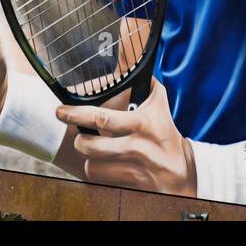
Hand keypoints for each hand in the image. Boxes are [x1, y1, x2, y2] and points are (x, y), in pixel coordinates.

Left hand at [56, 78, 195, 195]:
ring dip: (89, 158)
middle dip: (80, 140)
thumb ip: (144, 82)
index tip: (60, 111)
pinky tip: (104, 165)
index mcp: (142, 123)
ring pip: (92, 166)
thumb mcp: (159, 103)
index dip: (77, 114)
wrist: (184, 170)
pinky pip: (101, 180)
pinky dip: (99, 173)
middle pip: (91, 146)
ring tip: (94, 151)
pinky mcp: (131, 186)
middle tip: (80, 136)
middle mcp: (137, 146)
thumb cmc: (166, 131)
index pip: (103, 118)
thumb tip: (128, 59)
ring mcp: (134, 169)